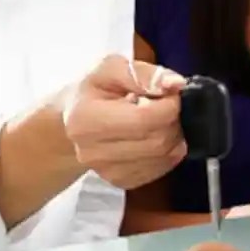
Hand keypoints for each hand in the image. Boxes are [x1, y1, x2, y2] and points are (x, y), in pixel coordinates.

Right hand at [62, 55, 187, 189]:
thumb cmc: (93, 90)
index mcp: (86, 120)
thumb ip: (143, 74)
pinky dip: (168, 150)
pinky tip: (154, 135)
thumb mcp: (110, 68)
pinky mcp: (123, 182)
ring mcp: (108, 172)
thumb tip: (175, 84)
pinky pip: (163, 168)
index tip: (168, 92)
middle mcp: (93, 153)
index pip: (144, 119)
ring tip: (159, 118)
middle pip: (157, 141)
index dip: (168, 104)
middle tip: (165, 104)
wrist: (74, 122)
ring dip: (174, 135)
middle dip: (172, 120)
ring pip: (165, 157)